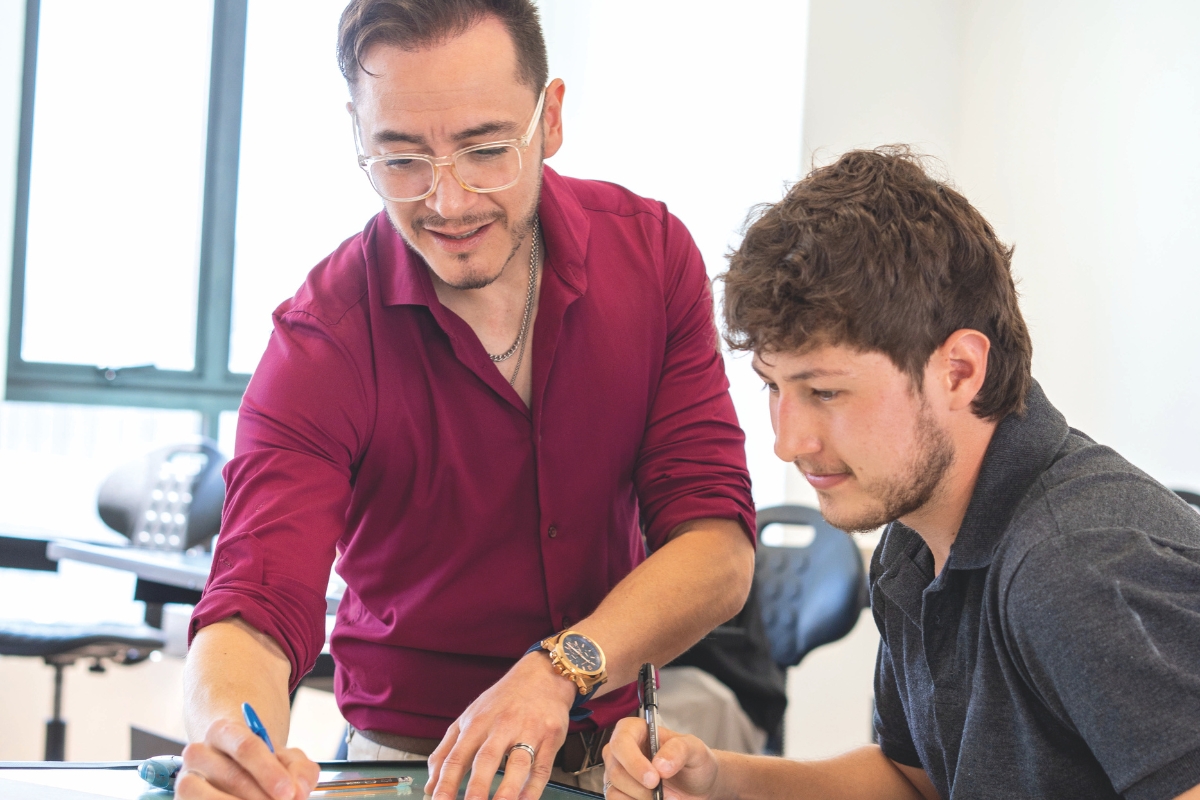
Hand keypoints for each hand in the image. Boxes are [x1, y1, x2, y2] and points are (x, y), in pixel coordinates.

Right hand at [175, 717, 318, 799]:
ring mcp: (186, 779)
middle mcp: (199, 752)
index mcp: (223, 730)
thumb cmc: (264, 764)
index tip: (289, 792)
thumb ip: (300, 770)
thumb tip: (299, 790)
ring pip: (209, 798)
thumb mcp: (287, 759)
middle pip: (232, 776)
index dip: (268, 771)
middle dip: (262, 796)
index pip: (246, 746)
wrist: (233, 768)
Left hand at [426, 651, 577, 799]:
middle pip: (486, 760)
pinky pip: (542, 767)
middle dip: (476, 788)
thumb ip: (447, 751)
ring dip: (507, 790)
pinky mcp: (550, 738)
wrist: (542, 675)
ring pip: (517, 763)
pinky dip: (533, 789)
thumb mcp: (469, 717)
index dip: (446, 783)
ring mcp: (528, 732)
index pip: (456, 757)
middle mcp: (501, 726)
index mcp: (476, 723)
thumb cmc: (502, 701)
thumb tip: (430, 785)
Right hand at [603, 718, 718, 799]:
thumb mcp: (695, 749)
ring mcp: (619, 773)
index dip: (634, 762)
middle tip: (664, 791)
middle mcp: (623, 751)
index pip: (621, 741)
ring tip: (664, 797)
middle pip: (616, 770)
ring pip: (615, 790)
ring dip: (642, 798)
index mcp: (636, 730)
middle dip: (641, 787)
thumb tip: (659, 764)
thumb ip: (679, 750)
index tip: (654, 778)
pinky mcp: (620, 792)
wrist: (698, 787)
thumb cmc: (694, 762)